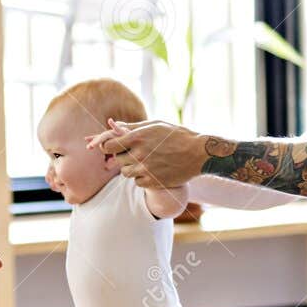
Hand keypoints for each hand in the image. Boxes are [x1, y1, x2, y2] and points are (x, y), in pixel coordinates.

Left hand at [87, 118, 205, 188]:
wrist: (198, 153)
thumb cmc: (176, 136)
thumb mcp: (155, 125)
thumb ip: (132, 127)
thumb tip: (114, 125)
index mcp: (137, 137)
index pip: (108, 146)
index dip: (108, 147)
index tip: (113, 147)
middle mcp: (139, 154)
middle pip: (117, 160)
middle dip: (123, 157)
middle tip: (136, 153)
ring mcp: (145, 169)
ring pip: (126, 172)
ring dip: (132, 168)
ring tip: (146, 161)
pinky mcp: (152, 181)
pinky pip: (137, 182)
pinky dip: (142, 178)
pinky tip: (153, 170)